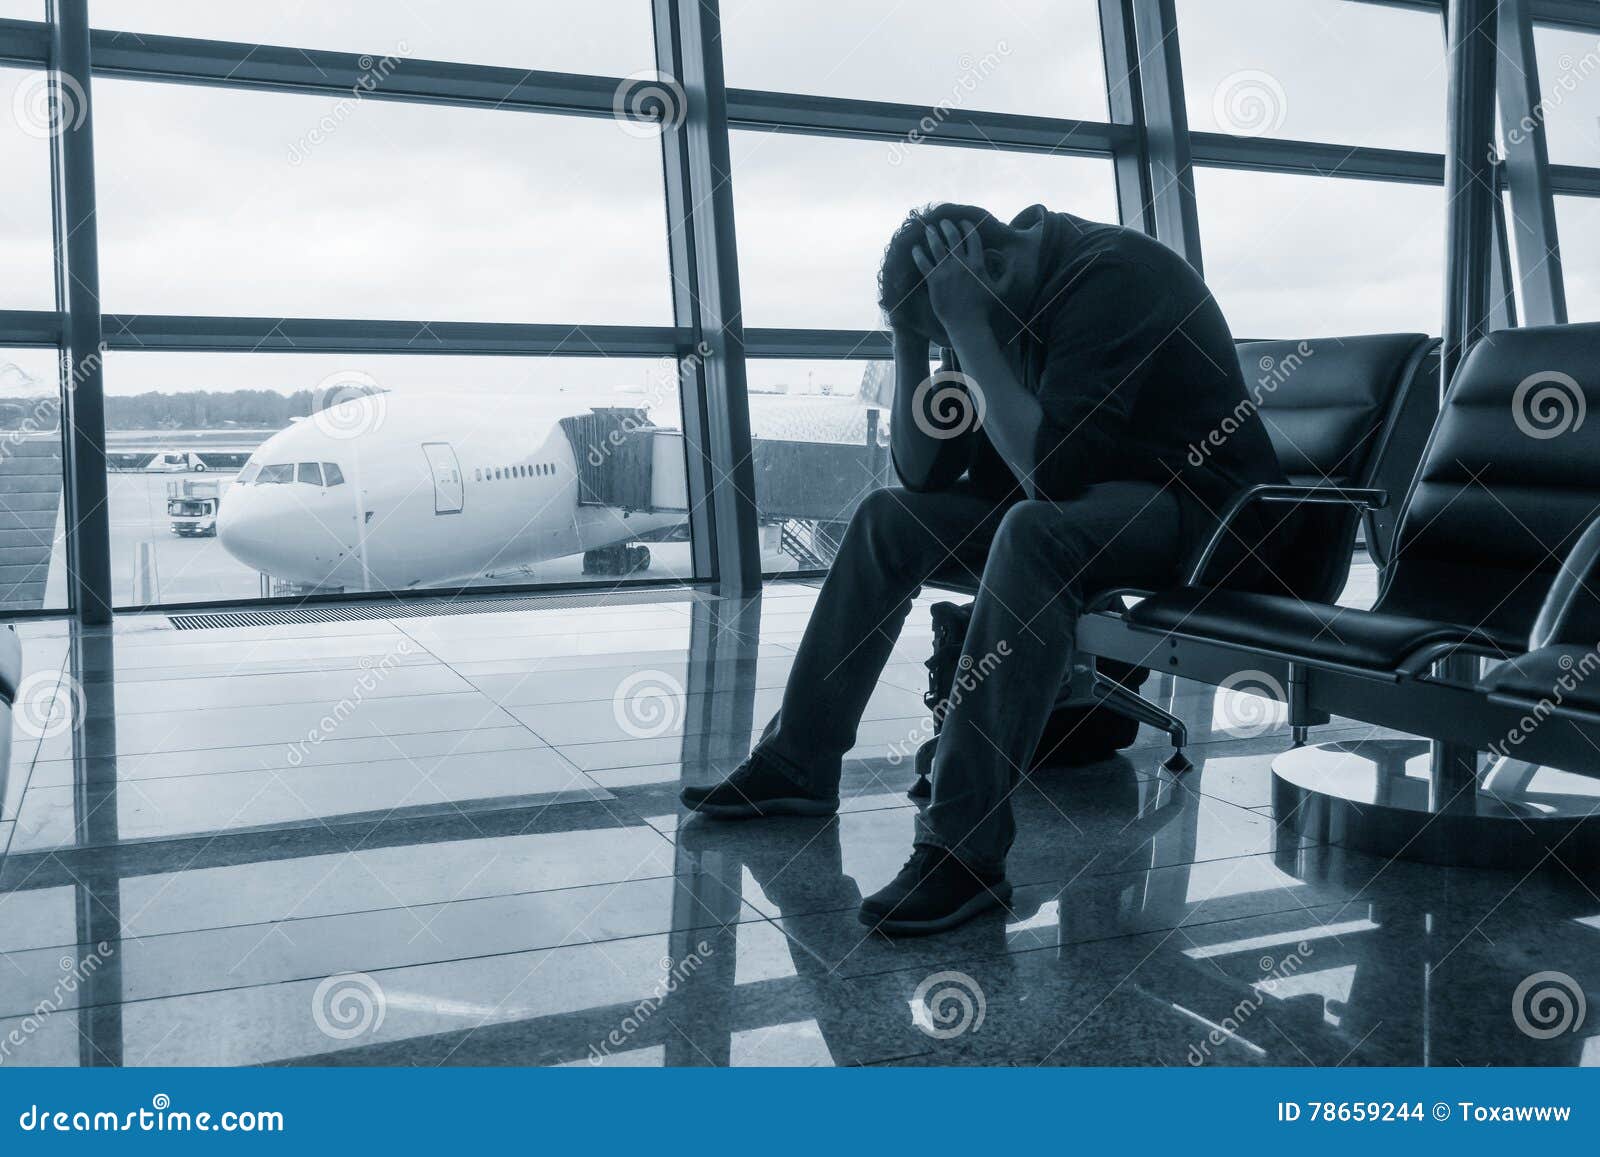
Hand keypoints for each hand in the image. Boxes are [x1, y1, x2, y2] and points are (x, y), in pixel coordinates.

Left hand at [911, 219, 1003, 337]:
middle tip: (943, 222)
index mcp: (978, 263)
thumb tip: (1014, 261)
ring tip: (927, 228)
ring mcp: (947, 272)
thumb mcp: (1001, 290)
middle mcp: (962, 264)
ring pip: (937, 246)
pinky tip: (915, 248)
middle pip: (953, 237)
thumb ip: (1009, 274)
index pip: (972, 238)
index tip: (962, 222)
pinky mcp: (934, 281)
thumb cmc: (984, 309)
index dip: (967, 227)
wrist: (967, 325)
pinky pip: (923, 263)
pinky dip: (918, 254)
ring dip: (931, 235)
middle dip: (947, 226)